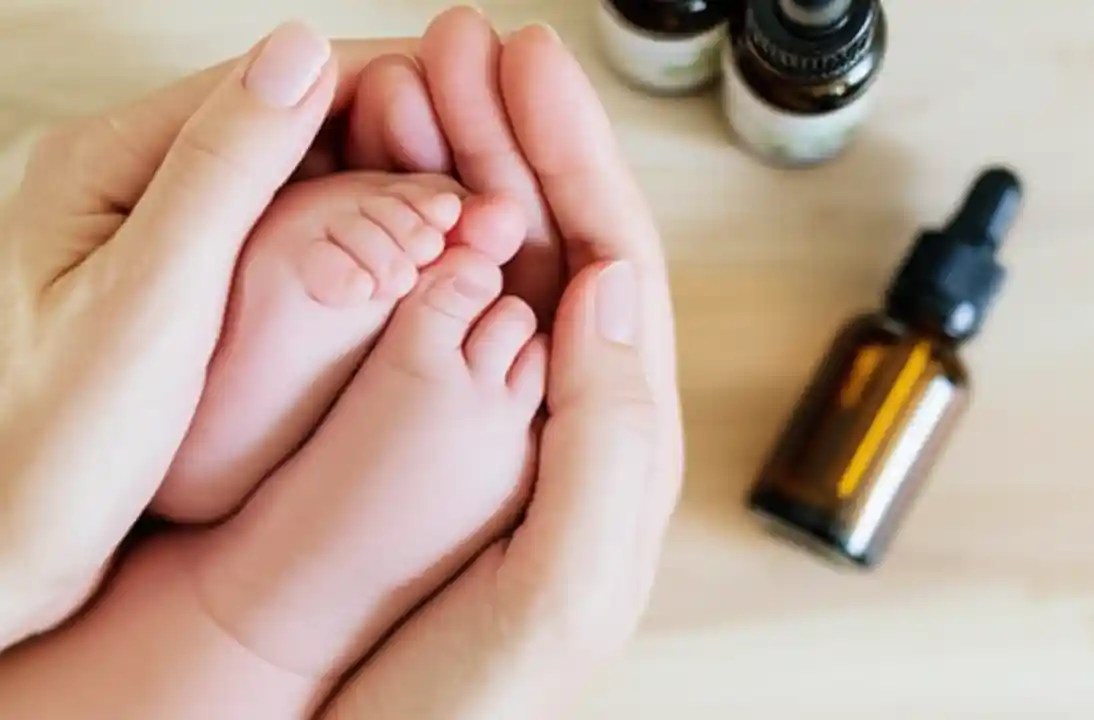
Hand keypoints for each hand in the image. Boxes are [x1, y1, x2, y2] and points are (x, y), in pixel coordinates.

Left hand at [0, 23, 417, 647]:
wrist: (1, 557)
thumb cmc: (45, 445)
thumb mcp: (150, 296)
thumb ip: (225, 169)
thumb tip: (304, 52)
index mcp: (110, 160)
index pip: (271, 82)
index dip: (383, 80)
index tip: (475, 93)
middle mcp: (135, 185)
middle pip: (292, 126)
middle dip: (398, 140)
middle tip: (489, 175)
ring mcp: (163, 240)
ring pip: (297, 182)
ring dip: (386, 191)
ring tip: (472, 219)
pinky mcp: (186, 294)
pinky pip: (285, 240)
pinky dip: (354, 242)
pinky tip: (409, 266)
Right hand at [321, 15, 682, 717]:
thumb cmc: (461, 706)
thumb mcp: (561, 593)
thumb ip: (608, 446)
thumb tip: (604, 288)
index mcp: (614, 445)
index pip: (612, 269)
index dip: (576, 162)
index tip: (531, 71)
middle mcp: (561, 419)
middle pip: (550, 244)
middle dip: (510, 137)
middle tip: (458, 46)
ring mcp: (489, 418)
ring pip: (486, 264)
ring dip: (455, 165)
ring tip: (407, 84)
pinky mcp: (420, 431)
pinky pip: (423, 310)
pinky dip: (403, 232)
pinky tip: (372, 181)